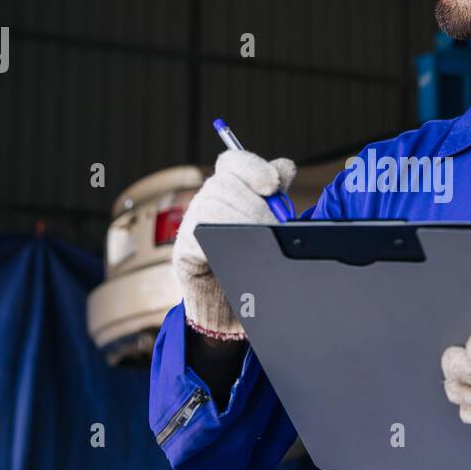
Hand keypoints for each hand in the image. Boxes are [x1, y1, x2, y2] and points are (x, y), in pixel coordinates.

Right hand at [172, 149, 295, 338]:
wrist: (232, 306)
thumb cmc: (253, 262)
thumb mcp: (269, 224)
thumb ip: (276, 195)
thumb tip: (286, 167)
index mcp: (229, 189)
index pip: (233, 162)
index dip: (253, 168)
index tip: (273, 185)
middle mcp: (208, 201)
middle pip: (226, 183)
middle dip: (255, 204)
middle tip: (274, 224)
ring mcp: (193, 224)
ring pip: (213, 205)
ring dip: (242, 220)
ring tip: (263, 239)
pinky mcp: (184, 251)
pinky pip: (199, 235)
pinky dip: (222, 238)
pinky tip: (240, 249)